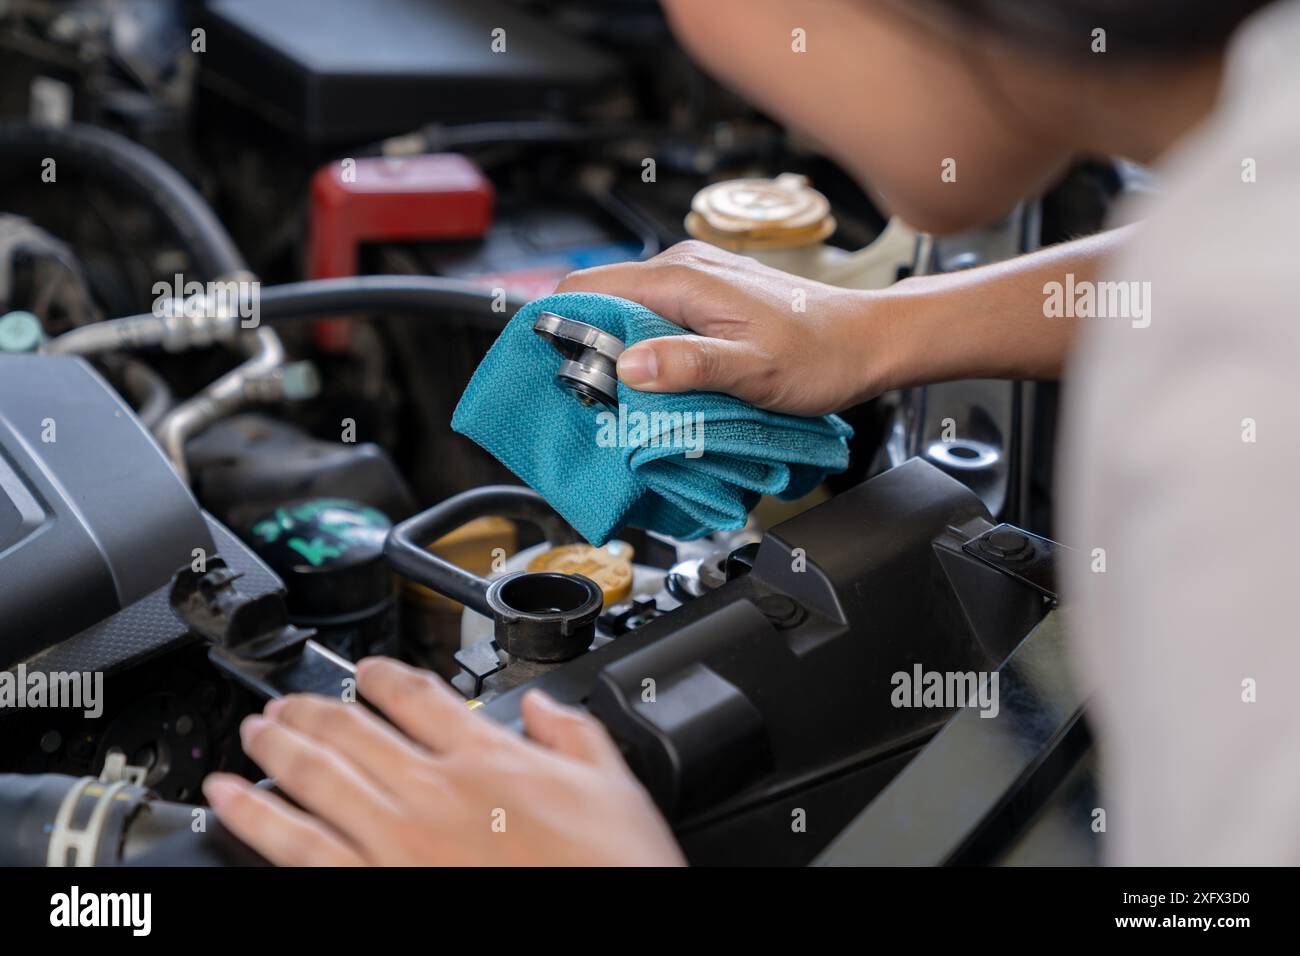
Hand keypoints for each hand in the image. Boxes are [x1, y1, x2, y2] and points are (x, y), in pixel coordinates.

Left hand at [201, 658, 684, 866]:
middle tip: (287, 697)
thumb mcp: (614, 789)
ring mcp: (395, 840)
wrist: (595, 936)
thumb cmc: (609, 871)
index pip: (420, 697)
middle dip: (313, 707)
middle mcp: (432, 789)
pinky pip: (295, 845)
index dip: (384, 676)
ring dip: (277, 747)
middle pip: (354, 730)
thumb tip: (544, 704)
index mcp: (488, 759)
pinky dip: (253, 817)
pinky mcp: (369, 885)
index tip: (365, 671)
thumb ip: (574, 735)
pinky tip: (226, 801)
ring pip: (316, 777)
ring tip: (254, 730)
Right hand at [556, 240, 896, 415]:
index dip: (562, 330)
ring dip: (617, 352)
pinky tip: (660, 382)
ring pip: (626, 310)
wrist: (868, 341)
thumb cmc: (820, 357)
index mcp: (680, 278)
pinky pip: (655, 316)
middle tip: (595, 400)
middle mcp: (680, 266)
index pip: (586, 289)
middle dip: (587, 347)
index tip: (562, 376)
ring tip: (627, 398)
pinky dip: (646, 348)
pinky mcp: (707, 295)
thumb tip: (627, 367)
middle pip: (600, 300)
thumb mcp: (754, 372)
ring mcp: (694, 278)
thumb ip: (689, 366)